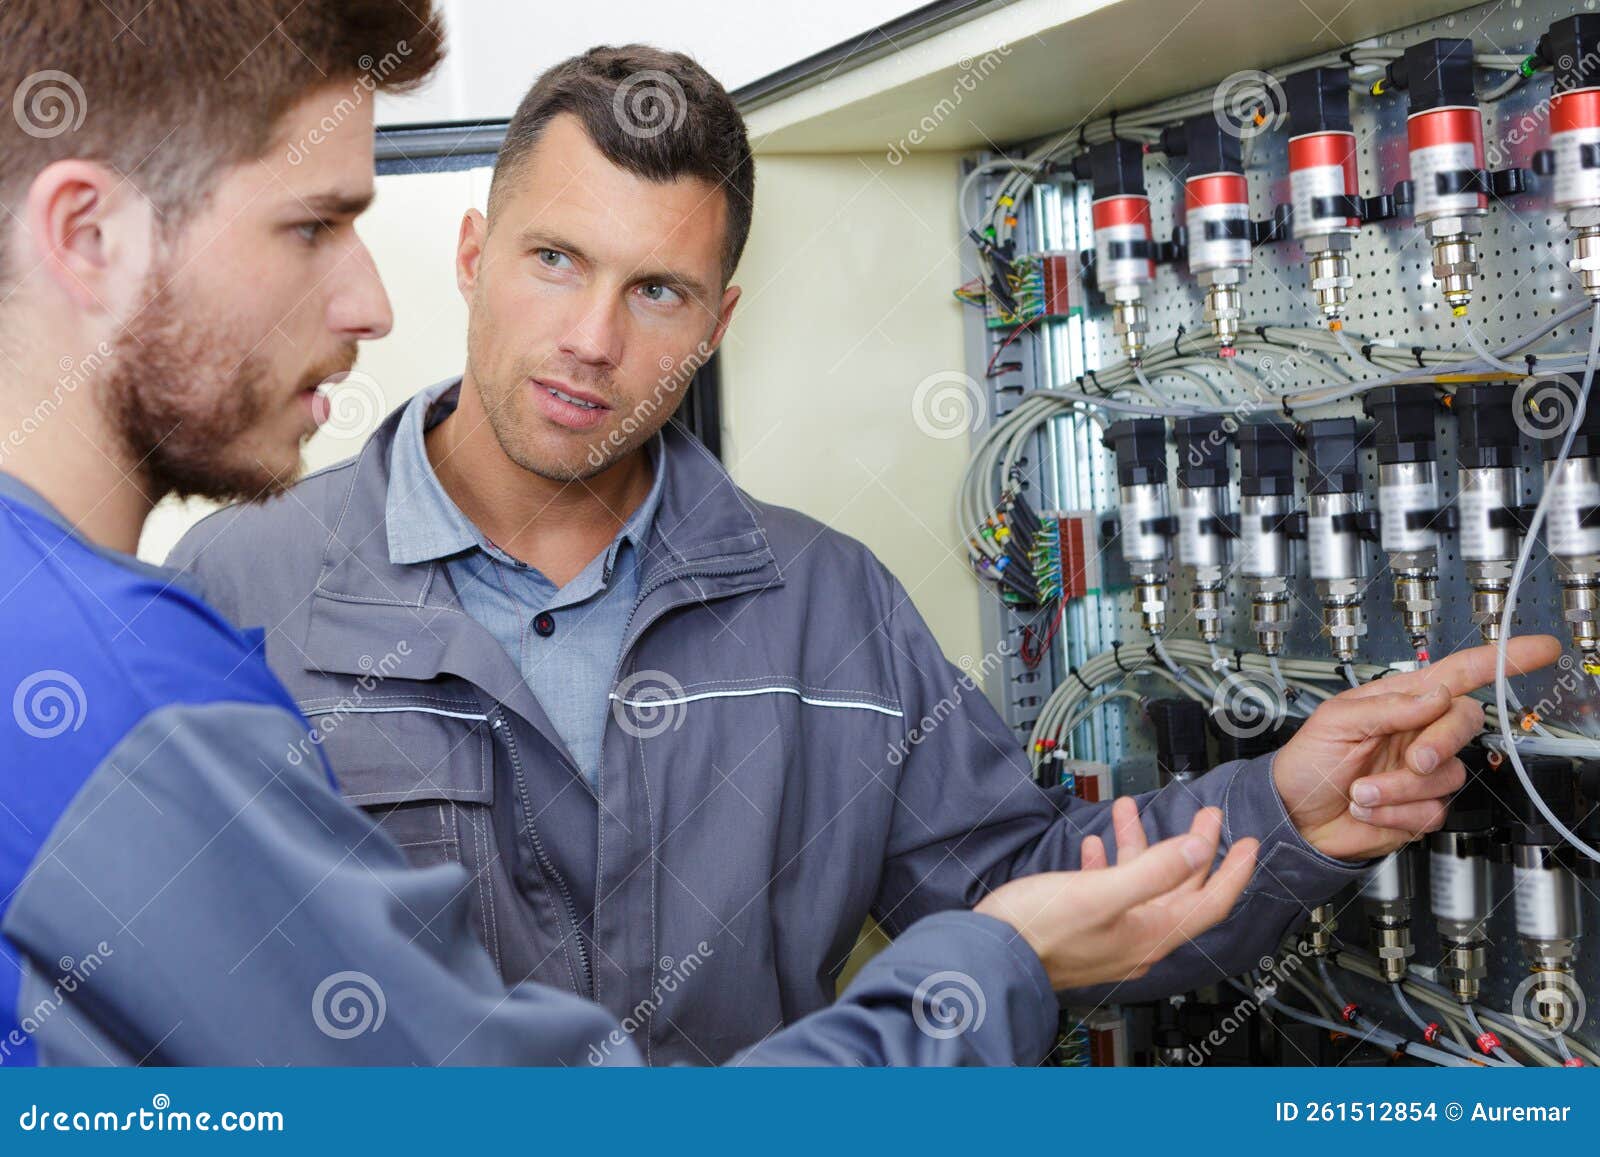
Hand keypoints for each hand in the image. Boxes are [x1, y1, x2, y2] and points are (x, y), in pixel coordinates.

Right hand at [975, 803, 1256, 989]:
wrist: (989, 958)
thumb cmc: (1037, 932)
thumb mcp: (1101, 894)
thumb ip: (1152, 871)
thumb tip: (1194, 851)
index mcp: (1150, 934)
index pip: (1210, 902)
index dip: (1233, 871)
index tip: (1248, 843)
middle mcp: (1136, 939)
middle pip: (1180, 890)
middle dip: (1191, 848)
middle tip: (1202, 817)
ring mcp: (1110, 936)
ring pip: (1140, 885)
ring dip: (1141, 845)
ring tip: (1131, 810)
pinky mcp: (1084, 931)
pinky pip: (1109, 892)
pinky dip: (1109, 864)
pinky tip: (1095, 847)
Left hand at [1273, 636, 1561, 861]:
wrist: (1294, 817)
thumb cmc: (1306, 763)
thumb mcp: (1336, 722)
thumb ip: (1389, 707)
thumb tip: (1437, 694)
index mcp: (1400, 700)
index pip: (1458, 674)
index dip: (1501, 661)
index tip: (1539, 648)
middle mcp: (1418, 732)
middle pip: (1466, 723)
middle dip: (1440, 742)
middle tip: (1411, 759)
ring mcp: (1422, 771)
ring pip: (1447, 775)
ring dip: (1397, 788)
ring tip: (1361, 790)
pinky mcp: (1421, 807)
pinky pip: (1432, 811)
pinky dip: (1395, 814)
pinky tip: (1368, 809)